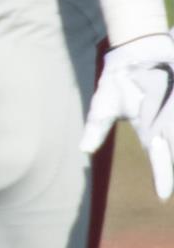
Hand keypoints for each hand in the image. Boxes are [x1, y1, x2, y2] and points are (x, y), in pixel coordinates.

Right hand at [82, 30, 173, 199]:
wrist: (133, 52)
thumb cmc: (118, 82)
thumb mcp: (104, 106)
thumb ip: (96, 128)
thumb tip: (84, 150)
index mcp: (149, 132)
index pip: (158, 159)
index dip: (162, 176)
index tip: (163, 195)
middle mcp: (166, 126)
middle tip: (172, 175)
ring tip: (172, 139)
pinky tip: (173, 122)